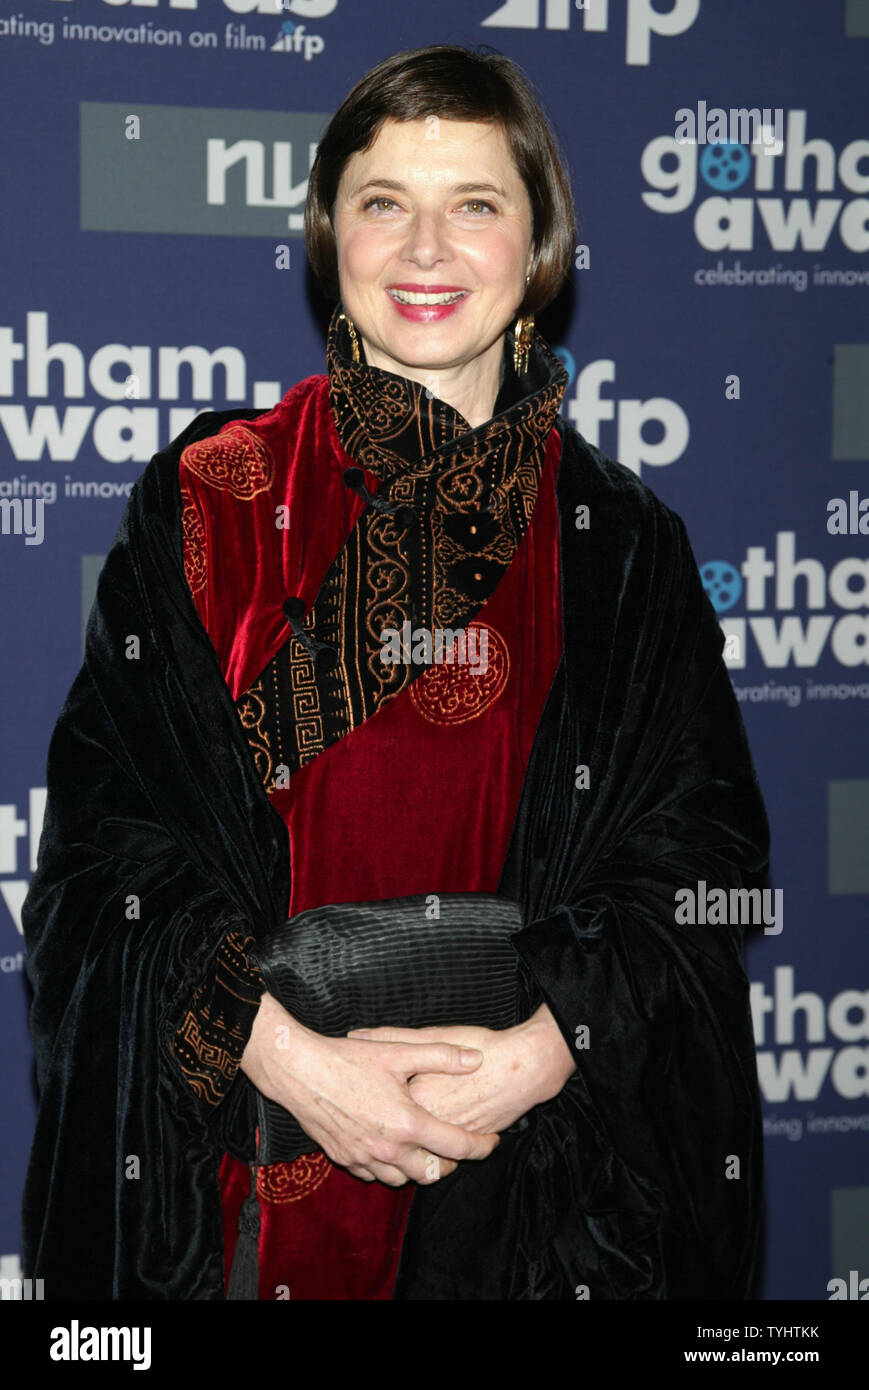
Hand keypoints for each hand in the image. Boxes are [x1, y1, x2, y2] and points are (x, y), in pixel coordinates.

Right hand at [239, 992, 499, 1186]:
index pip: (456, 1146)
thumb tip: (476, 1058)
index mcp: (407, 1123)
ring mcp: (364, 1157)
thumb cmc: (349, 1059)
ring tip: (426, 1150)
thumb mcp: (399, 1051)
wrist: (299, 1071)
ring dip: (419, 1170)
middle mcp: (387, 1148)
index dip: (481, 1146)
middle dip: (450, 1165)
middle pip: (431, 1173)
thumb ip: (442, 1056)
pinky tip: (391, 1150)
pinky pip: (374, 1176)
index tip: (493, 1141)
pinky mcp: (344, 1158)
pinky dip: (388, 1169)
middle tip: (457, 1148)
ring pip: (402, 1180)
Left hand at [347, 1006, 576, 1135]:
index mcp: (415, 1104)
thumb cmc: (482, 1047)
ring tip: (397, 1134)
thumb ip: (393, 1037)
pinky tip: (431, 1133)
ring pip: (417, 1160)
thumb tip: (357, 1032)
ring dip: (404, 1154)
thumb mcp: (433, 1036)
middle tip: (375, 1120)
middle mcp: (432, 1130)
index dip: (369, 1104)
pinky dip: (434, 1149)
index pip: (379, 1114)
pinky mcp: (470, 1145)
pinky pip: (444, 1157)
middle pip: (394, 1147)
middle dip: (381, 1138)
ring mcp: (451, 1141)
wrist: (527, 1067)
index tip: (363, 1095)